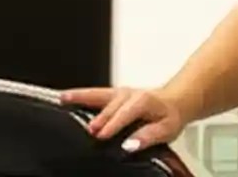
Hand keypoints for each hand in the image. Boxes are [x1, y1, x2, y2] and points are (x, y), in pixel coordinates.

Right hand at [59, 86, 186, 151]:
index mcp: (143, 102)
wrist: (174, 102)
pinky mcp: (110, 95)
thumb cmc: (169, 116)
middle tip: (88, 131)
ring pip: (98, 95)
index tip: (102, 135)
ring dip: (82, 99)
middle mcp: (129, 95)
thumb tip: (130, 144)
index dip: (114, 124)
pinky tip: (63, 97)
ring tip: (64, 101)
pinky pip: (92, 94)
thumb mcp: (166, 129)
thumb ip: (148, 136)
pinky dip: (78, 95)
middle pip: (110, 106)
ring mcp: (118, 93)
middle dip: (100, 119)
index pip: (126, 113)